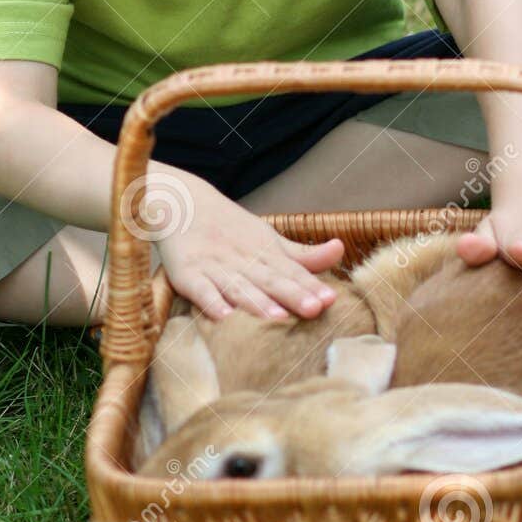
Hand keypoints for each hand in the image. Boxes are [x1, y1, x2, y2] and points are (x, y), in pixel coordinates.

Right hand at [157, 179, 345, 321]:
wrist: (182, 203)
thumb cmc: (231, 230)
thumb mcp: (268, 239)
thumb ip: (302, 255)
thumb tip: (340, 249)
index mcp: (264, 252)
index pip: (291, 271)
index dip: (309, 285)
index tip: (329, 300)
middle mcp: (242, 259)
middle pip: (270, 280)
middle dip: (292, 294)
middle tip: (314, 309)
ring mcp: (215, 266)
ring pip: (239, 287)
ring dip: (257, 302)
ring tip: (276, 319)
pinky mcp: (187, 274)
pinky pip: (200, 290)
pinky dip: (211, 302)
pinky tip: (223, 317)